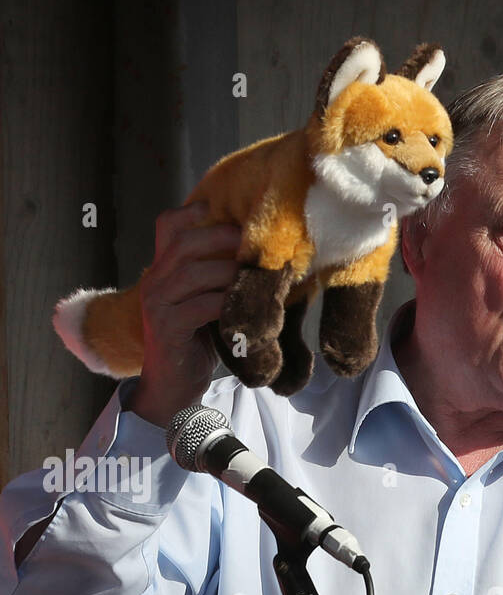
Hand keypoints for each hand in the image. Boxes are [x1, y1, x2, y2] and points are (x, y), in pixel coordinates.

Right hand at [128, 202, 241, 427]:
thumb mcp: (203, 304)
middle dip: (222, 238)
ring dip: (230, 272)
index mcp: (161, 272)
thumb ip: (214, 281)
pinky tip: (248, 309)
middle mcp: (154, 283)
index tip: (216, 207)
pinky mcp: (168, 328)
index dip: (189, 212)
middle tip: (254, 243)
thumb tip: (253, 256)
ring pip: (195, 273)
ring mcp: (158, 305)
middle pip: (185, 245)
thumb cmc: (195, 344)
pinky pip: (203, 306)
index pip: (166, 227)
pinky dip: (229, 304)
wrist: (174, 388)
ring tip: (257, 276)